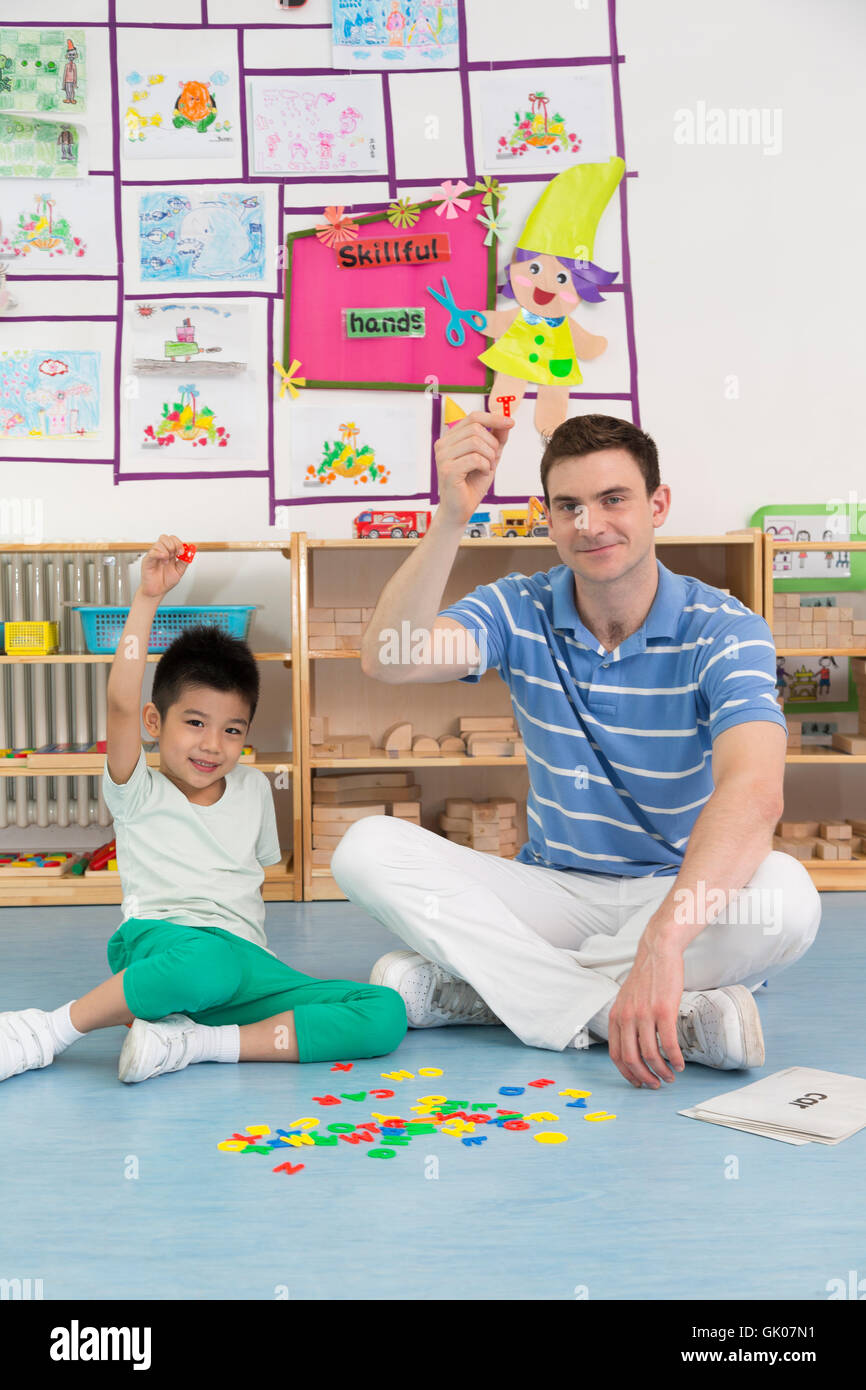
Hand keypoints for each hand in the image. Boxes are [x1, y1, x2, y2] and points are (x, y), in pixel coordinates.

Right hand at [139, 534, 191, 599]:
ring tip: (167, 561)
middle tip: (176, 554)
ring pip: (159, 543)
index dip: (179, 543)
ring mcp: (154, 555)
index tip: (182, 552)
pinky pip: (152, 552)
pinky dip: (160, 554)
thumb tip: (191, 552)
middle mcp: (161, 552)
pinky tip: (164, 560)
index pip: (173, 540)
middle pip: (165, 537)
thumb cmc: (165, 581)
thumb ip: (185, 561)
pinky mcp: (147, 560)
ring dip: (167, 551)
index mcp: (169, 553)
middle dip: (173, 544)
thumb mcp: (180, 571)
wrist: (156, 592)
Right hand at [434, 410, 515, 525]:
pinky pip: (475, 458)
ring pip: (475, 442)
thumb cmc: (471, 484)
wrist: (460, 509)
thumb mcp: (489, 457)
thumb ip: (497, 439)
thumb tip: (508, 422)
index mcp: (450, 438)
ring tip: (487, 468)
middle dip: (492, 444)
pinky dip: (485, 467)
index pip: (473, 417)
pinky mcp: (448, 470)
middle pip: (476, 428)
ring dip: (489, 456)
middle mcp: (443, 444)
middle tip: (493, 459)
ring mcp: (443, 457)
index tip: (511, 422)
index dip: (494, 417)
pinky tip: (482, 474)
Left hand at [607, 936, 684, 1087]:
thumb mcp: (626, 999)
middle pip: (631, 1059)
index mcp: (616, 1016)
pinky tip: (680, 1064)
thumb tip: (632, 1044)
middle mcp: (627, 1017)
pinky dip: (674, 1059)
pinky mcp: (664, 1011)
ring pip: (650, 1054)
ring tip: (670, 1077)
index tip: (637, 1082)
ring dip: (661, 1071)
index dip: (627, 1073)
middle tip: (655, 1085)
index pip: (616, 1054)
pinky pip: (668, 1043)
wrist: (658, 953)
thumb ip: (625, 1020)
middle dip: (644, 1077)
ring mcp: (644, 1014)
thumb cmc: (646, 977)